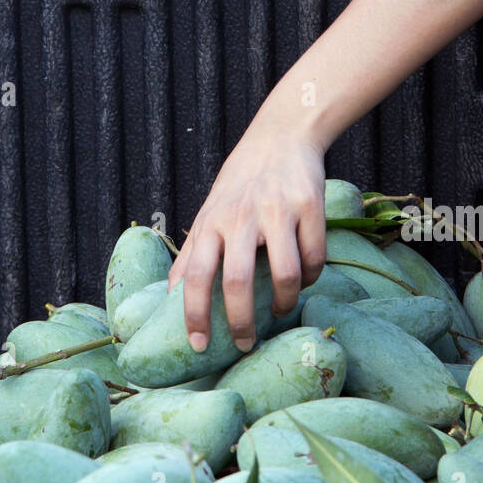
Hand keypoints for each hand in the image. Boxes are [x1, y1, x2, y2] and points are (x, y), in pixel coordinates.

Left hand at [167, 119, 326, 352]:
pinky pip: (314, 258)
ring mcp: (278, 210)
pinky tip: (303, 279)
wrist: (281, 137)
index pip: (194, 275)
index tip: (198, 345)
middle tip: (245, 343)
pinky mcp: (310, 205)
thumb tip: (168, 296)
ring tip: (279, 310)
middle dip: (241, 322)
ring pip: (284, 274)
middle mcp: (241, 216)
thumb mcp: (209, 212)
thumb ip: (193, 252)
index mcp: (212, 221)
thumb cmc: (240, 184)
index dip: (194, 314)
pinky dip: (310, 278)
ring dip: (284, 303)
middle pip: (237, 281)